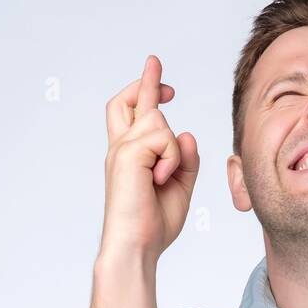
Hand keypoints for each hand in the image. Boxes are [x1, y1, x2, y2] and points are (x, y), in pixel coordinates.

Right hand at [100, 55, 199, 263]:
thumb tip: (186, 133)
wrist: (137, 245)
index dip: (146, 94)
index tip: (165, 88)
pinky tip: (159, 179)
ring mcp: (121, 148)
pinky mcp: (127, 153)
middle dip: (145, 82)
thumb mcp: (180, 188)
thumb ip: (186, 161)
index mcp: (131, 156)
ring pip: (159, 121)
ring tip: (161, 179)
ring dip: (172, 151)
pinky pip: (164, 138)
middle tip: (155, 62)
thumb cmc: (153, 223)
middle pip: (127, 102)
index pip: (133, 116)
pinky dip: (171, 159)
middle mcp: (121, 148)